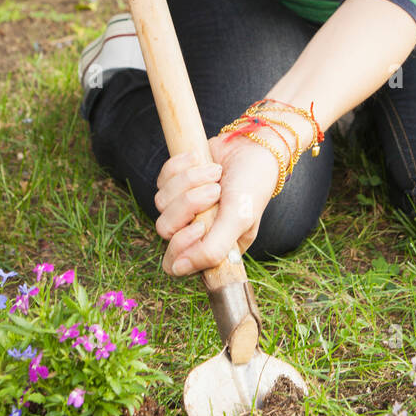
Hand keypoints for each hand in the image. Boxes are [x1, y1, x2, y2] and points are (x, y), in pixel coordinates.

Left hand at [154, 135, 281, 276]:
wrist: (254, 147)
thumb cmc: (252, 185)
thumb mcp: (238, 220)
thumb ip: (212, 249)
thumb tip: (178, 269)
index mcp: (213, 248)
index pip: (176, 263)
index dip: (182, 244)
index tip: (201, 226)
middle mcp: (195, 230)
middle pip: (165, 228)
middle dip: (189, 205)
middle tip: (215, 191)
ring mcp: (184, 207)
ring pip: (162, 202)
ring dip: (190, 181)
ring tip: (215, 172)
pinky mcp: (176, 183)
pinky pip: (162, 179)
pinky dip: (182, 166)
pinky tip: (203, 160)